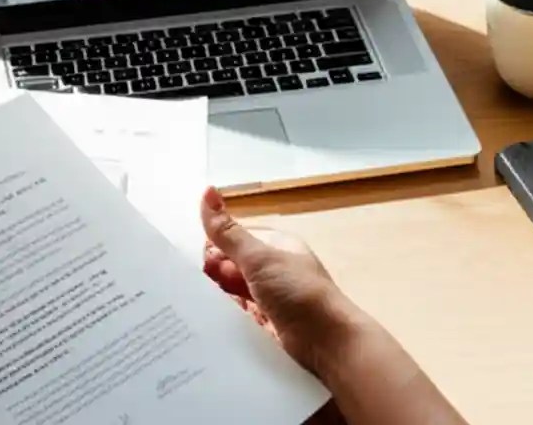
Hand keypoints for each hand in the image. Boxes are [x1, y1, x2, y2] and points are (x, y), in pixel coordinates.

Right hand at [199, 187, 350, 372]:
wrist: (327, 342)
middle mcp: (273, 269)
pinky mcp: (267, 324)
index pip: (234, 239)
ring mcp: (270, 298)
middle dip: (215, 275)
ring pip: (233, 292)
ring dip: (219, 296)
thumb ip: (228, 232)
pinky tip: (214, 323)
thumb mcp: (259, 257)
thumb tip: (208, 191)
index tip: (205, 265)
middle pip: (231, 266)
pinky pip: (239, 315)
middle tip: (208, 288)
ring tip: (205, 307)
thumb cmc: (297, 291)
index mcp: (275, 245)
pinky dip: (227, 317)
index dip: (215, 249)